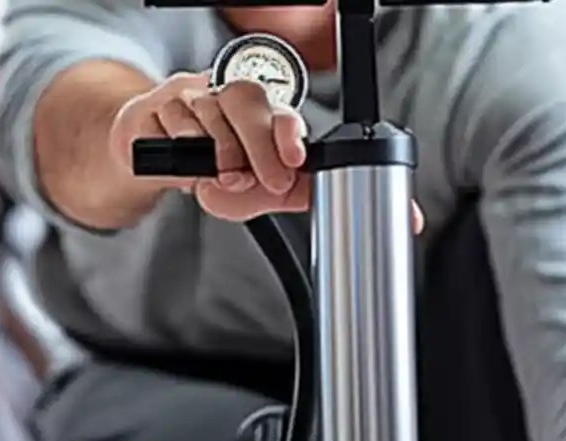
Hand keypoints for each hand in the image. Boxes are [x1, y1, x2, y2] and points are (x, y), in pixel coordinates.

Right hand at [109, 72, 424, 230]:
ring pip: (208, 110)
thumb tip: (407, 217)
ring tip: (224, 176)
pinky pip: (171, 119)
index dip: (288, 132)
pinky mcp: (158, 106)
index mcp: (263, 114)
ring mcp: (192, 98)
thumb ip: (313, 194)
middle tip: (266, 182)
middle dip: (259, 146)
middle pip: (246, 101)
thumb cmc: (217, 173)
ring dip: (219, 150)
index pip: (281, 111)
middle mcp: (230, 99)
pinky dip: (181, 145)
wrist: (158, 168)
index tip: (295, 160)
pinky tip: (187, 163)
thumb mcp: (267, 190)